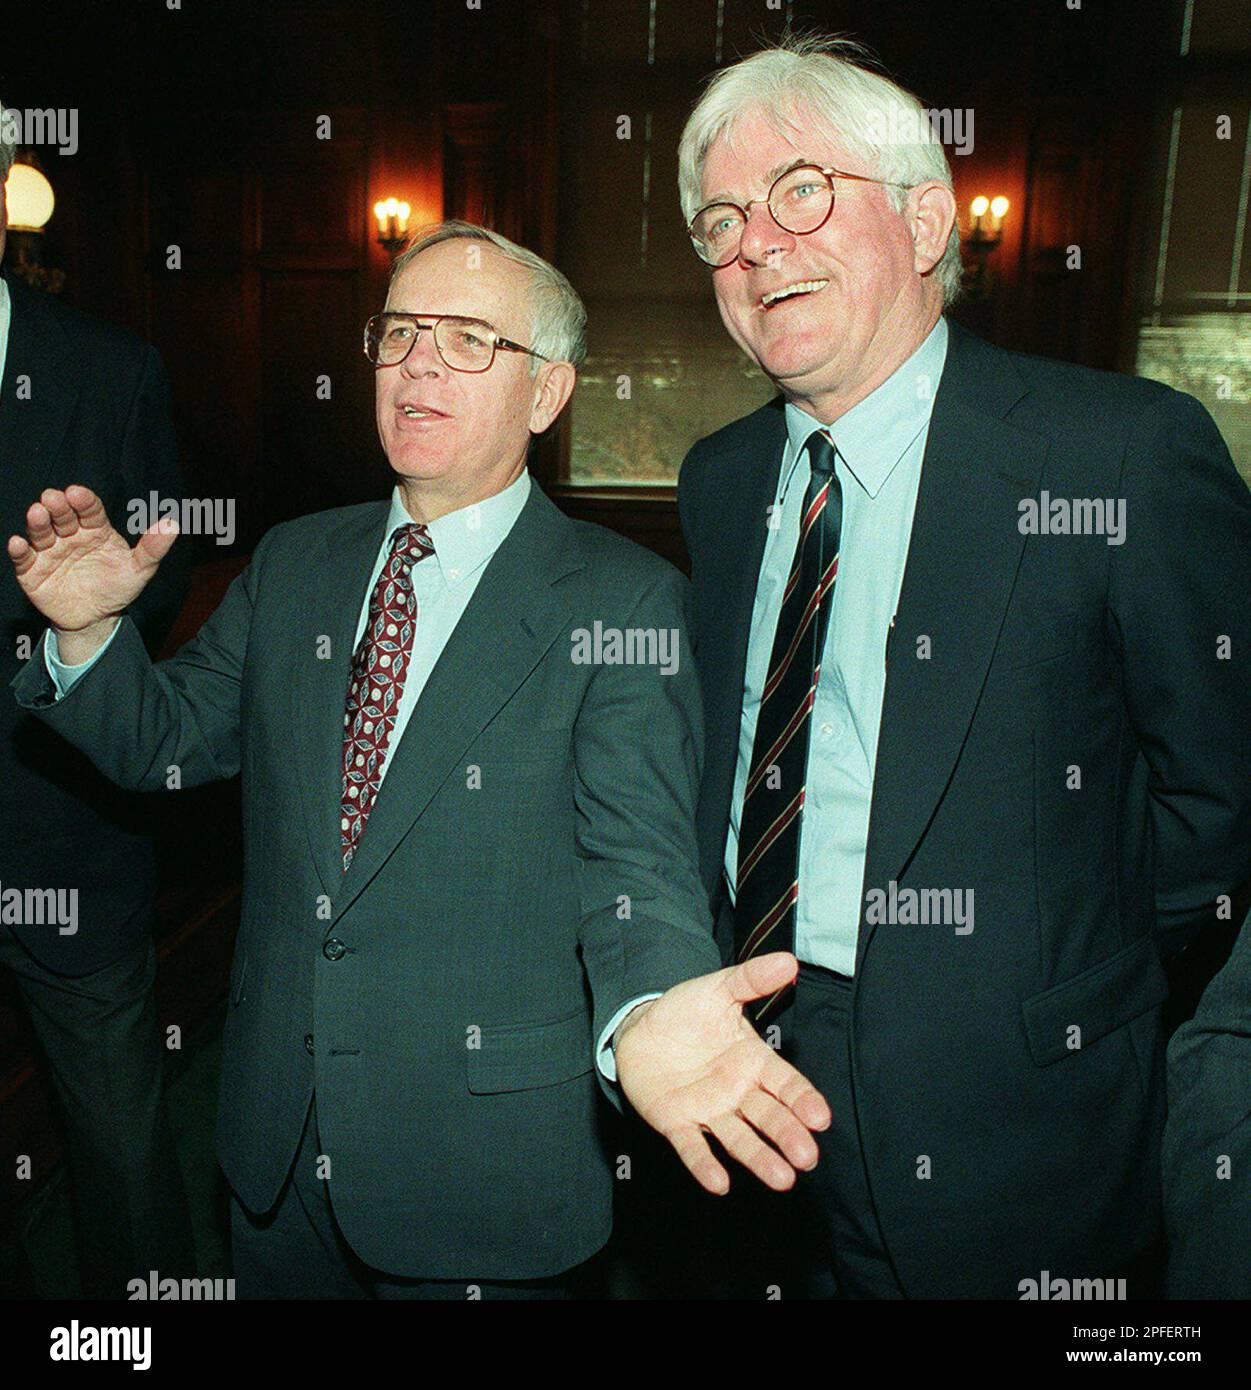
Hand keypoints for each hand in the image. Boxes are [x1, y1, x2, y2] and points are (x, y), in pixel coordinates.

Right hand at [7, 486, 176, 656]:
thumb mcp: (139, 570)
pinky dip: (19, 551)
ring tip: (37, 512)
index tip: (77, 492)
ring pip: (41, 533)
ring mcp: (49, 552)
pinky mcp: (32, 571)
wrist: (96, 619)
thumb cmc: (117, 587)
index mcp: (95, 530)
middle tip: (53, 497)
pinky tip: (18, 543)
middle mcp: (70, 536)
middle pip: (63, 517)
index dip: (83, 501)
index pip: (89, 511)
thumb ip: (153, 548)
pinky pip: (23, 559)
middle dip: (58, 507)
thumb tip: (173, 524)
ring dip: (38, 522)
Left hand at [614, 951, 830, 1194]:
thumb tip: (790, 961)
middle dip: (788, 1136)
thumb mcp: (718, 989)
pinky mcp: (677, 1123)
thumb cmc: (686, 1012)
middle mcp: (737, 1092)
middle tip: (807, 1156)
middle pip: (768, 1117)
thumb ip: (751, 979)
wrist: (640, 1028)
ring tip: (781, 1179)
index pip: (785, 1084)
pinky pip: (693, 1146)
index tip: (820, 1117)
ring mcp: (709, 1110)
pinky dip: (705, 1164)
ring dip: (759, 1158)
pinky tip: (719, 1182)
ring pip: (739, 1138)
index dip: (802, 1100)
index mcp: (753, 1061)